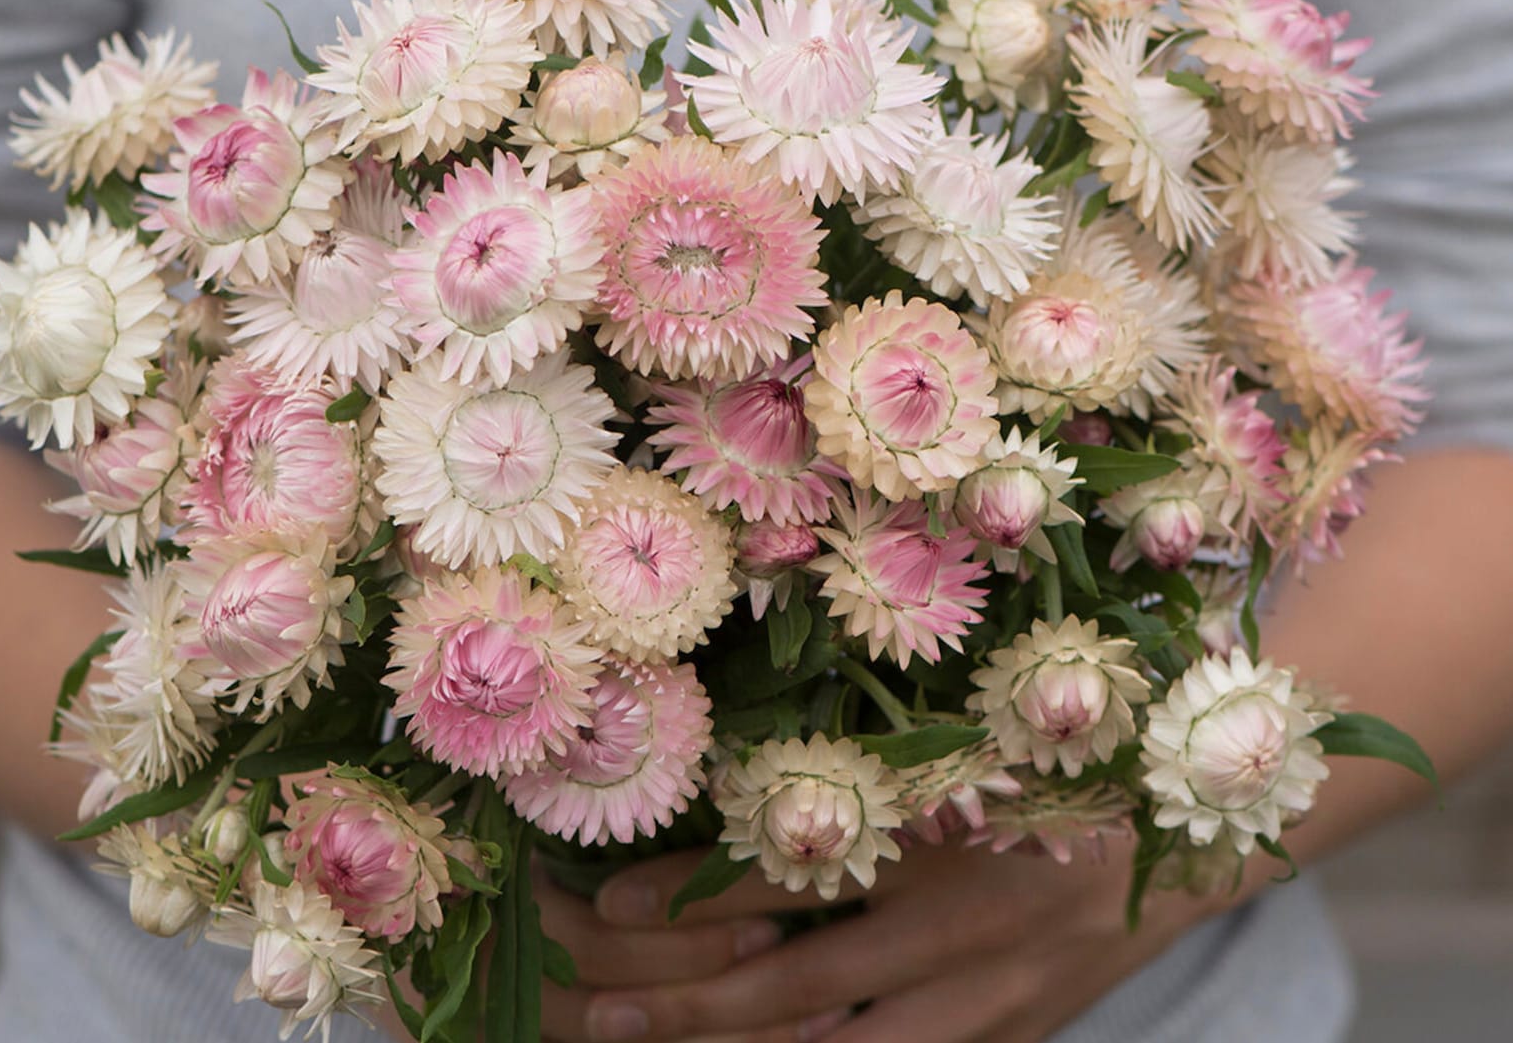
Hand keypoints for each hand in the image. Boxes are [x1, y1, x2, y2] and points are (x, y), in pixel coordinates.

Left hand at [539, 838, 1215, 1042]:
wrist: (1176, 846)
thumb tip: (737, 806)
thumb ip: (858, 787)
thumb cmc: (1047, 780)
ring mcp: (983, 1002)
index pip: (791, 869)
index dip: (694, 889)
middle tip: (595, 1013)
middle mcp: (955, 923)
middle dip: (685, 1003)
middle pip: (792, 985)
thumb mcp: (954, 761)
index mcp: (938, 830)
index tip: (611, 900)